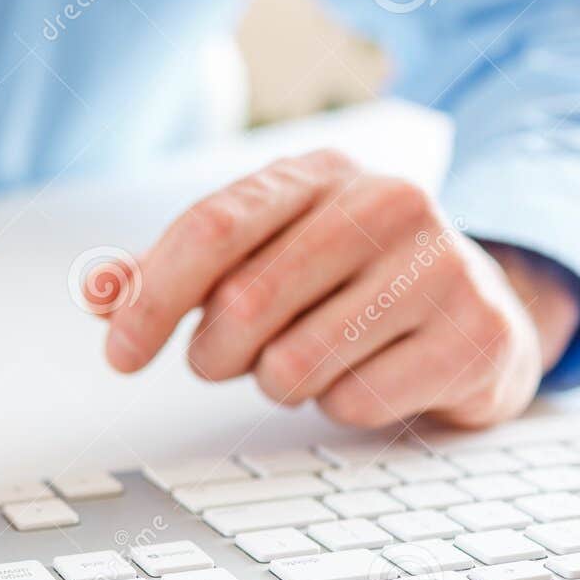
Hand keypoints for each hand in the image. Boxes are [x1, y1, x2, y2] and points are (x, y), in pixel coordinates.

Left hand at [98, 149, 579, 428]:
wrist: (482, 310)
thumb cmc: (348, 284)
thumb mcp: (264, 255)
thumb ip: (175, 271)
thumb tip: (97, 291)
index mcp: (320, 173)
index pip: (211, 228)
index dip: (151, 299)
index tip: (120, 354)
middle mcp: (388, 202)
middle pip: (244, 304)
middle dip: (216, 355)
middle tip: (231, 360)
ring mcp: (441, 266)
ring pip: (294, 365)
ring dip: (279, 384)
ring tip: (311, 358)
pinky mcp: (474, 334)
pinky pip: (355, 402)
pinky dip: (341, 405)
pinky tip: (371, 373)